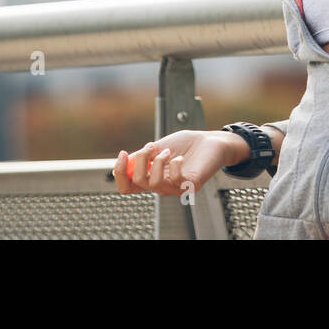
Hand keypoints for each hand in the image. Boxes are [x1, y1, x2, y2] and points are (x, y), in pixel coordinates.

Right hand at [112, 130, 238, 197]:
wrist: (210, 141)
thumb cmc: (186, 144)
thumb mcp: (159, 147)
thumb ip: (142, 156)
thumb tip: (124, 163)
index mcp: (150, 177)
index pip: (126, 187)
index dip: (118, 173)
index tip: (122, 153)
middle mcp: (161, 186)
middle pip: (136, 184)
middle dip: (140, 159)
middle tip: (152, 146)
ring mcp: (175, 188)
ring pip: (153, 183)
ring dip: (158, 161)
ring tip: (168, 152)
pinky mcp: (191, 186)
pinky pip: (175, 181)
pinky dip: (175, 165)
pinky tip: (181, 158)